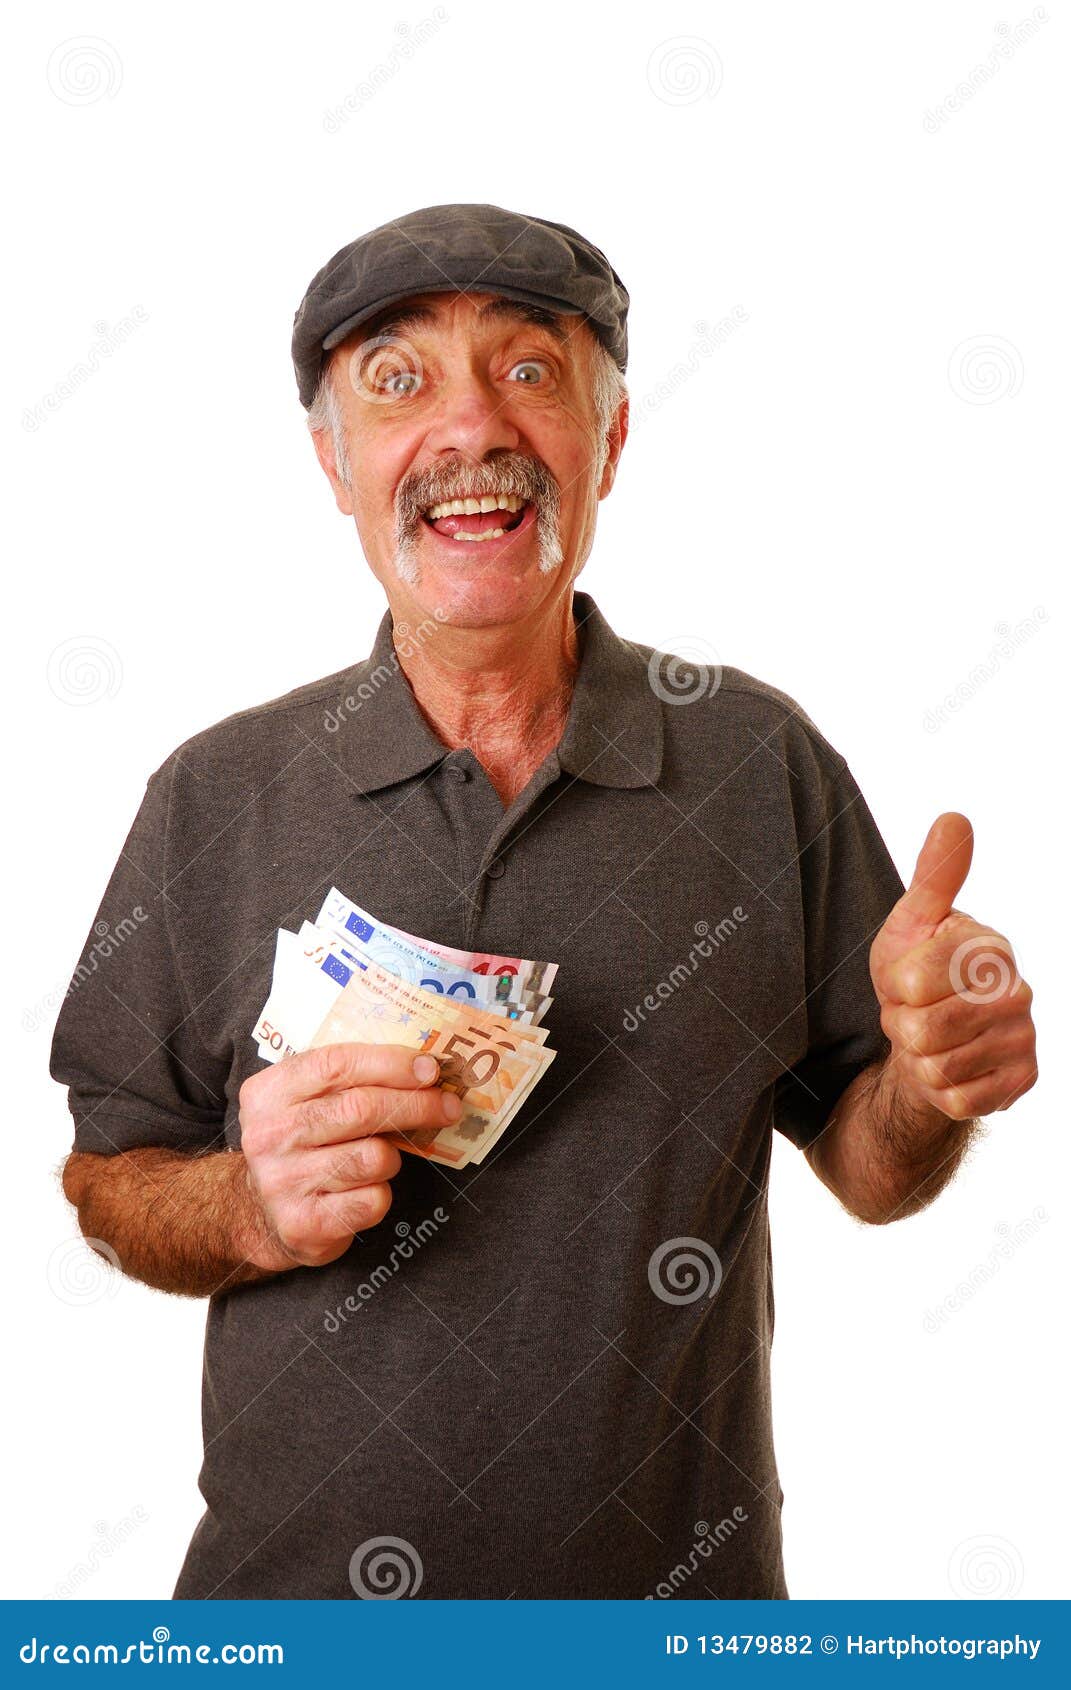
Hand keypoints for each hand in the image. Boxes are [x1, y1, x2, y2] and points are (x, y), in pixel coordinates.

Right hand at [237, 1043, 461, 1269]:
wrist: (260, 1211)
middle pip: (361, 1109)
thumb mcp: (307, 1100)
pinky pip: (372, 1200)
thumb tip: (426, 1070)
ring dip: (392, 1157)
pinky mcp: (303, 1224)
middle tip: (448, 1106)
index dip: (391, 1064)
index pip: (337, 1065)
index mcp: (268, 1092)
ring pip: (373, 1157)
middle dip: (415, 1105)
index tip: (430, 1069)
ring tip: (380, 1159)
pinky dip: (381, 1194)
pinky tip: (362, 1192)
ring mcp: (282, 1182)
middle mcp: (269, 1135)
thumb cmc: (302, 1143)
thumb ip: (352, 1079)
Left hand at [869, 812, 1036, 1122]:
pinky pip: (956, 1098)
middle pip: (921, 1029)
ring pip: (936, 1067)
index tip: (905, 979)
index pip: (911, 980)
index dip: (893, 986)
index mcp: (990, 946)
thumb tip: (955, 819)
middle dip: (902, 1025)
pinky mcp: (1021, 1080)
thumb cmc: (917, 971)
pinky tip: (948, 1068)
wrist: (929, 1037)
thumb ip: (934, 876)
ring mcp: (1023, 1038)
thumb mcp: (912, 922)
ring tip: (928, 1038)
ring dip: (918, 1058)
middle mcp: (1018, 991)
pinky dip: (938, 1089)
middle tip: (913, 1014)